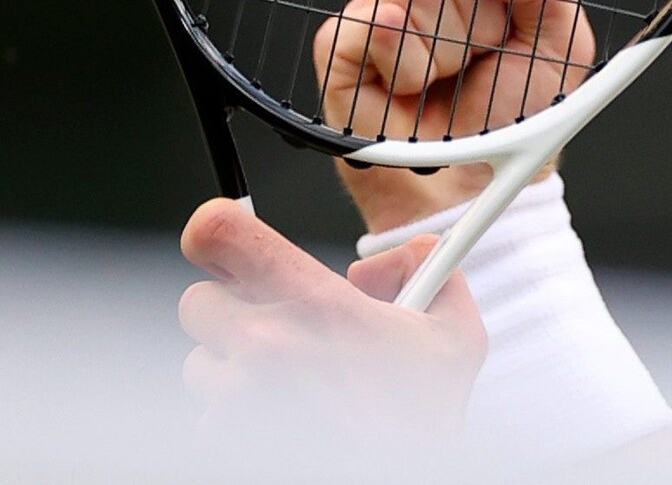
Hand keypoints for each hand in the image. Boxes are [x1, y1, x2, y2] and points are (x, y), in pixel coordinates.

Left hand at [179, 197, 485, 447]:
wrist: (401, 481)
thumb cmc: (420, 420)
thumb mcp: (455, 331)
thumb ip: (425, 266)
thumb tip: (375, 265)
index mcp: (315, 305)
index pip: (218, 234)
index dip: (218, 230)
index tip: (231, 241)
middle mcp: (263, 347)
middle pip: (198, 300)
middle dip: (236, 310)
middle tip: (281, 329)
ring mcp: (233, 400)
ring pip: (199, 362)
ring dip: (234, 369)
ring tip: (290, 384)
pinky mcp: (218, 441)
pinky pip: (203, 416)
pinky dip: (235, 417)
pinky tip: (282, 418)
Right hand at [312, 0, 595, 230]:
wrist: (479, 182)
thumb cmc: (518, 114)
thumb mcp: (561, 38)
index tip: (515, 12)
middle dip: (482, 17)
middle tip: (483, 57)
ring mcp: (386, 7)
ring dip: (447, 49)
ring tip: (448, 79)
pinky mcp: (343, 42)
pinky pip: (375, 26)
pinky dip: (407, 66)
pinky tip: (413, 88)